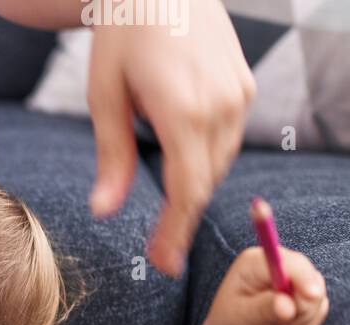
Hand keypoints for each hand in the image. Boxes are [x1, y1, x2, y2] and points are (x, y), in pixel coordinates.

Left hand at [85, 0, 255, 275]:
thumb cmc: (123, 33)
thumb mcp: (104, 94)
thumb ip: (111, 157)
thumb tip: (104, 212)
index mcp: (183, 110)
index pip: (186, 191)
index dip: (174, 233)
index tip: (163, 265)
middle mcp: (220, 105)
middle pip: (203, 184)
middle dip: (181, 219)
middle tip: (160, 253)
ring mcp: (239, 94)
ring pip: (218, 165)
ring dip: (193, 187)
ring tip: (166, 203)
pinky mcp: (245, 85)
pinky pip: (227, 140)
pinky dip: (205, 159)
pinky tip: (182, 157)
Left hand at [199, 247, 329, 324]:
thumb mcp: (241, 318)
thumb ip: (264, 310)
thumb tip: (287, 307)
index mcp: (256, 262)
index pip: (288, 262)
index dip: (303, 277)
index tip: (311, 295)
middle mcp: (278, 264)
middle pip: (310, 277)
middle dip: (302, 306)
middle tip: (284, 324)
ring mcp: (294, 278)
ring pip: (318, 295)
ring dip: (303, 318)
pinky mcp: (305, 293)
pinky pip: (320, 308)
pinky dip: (308, 323)